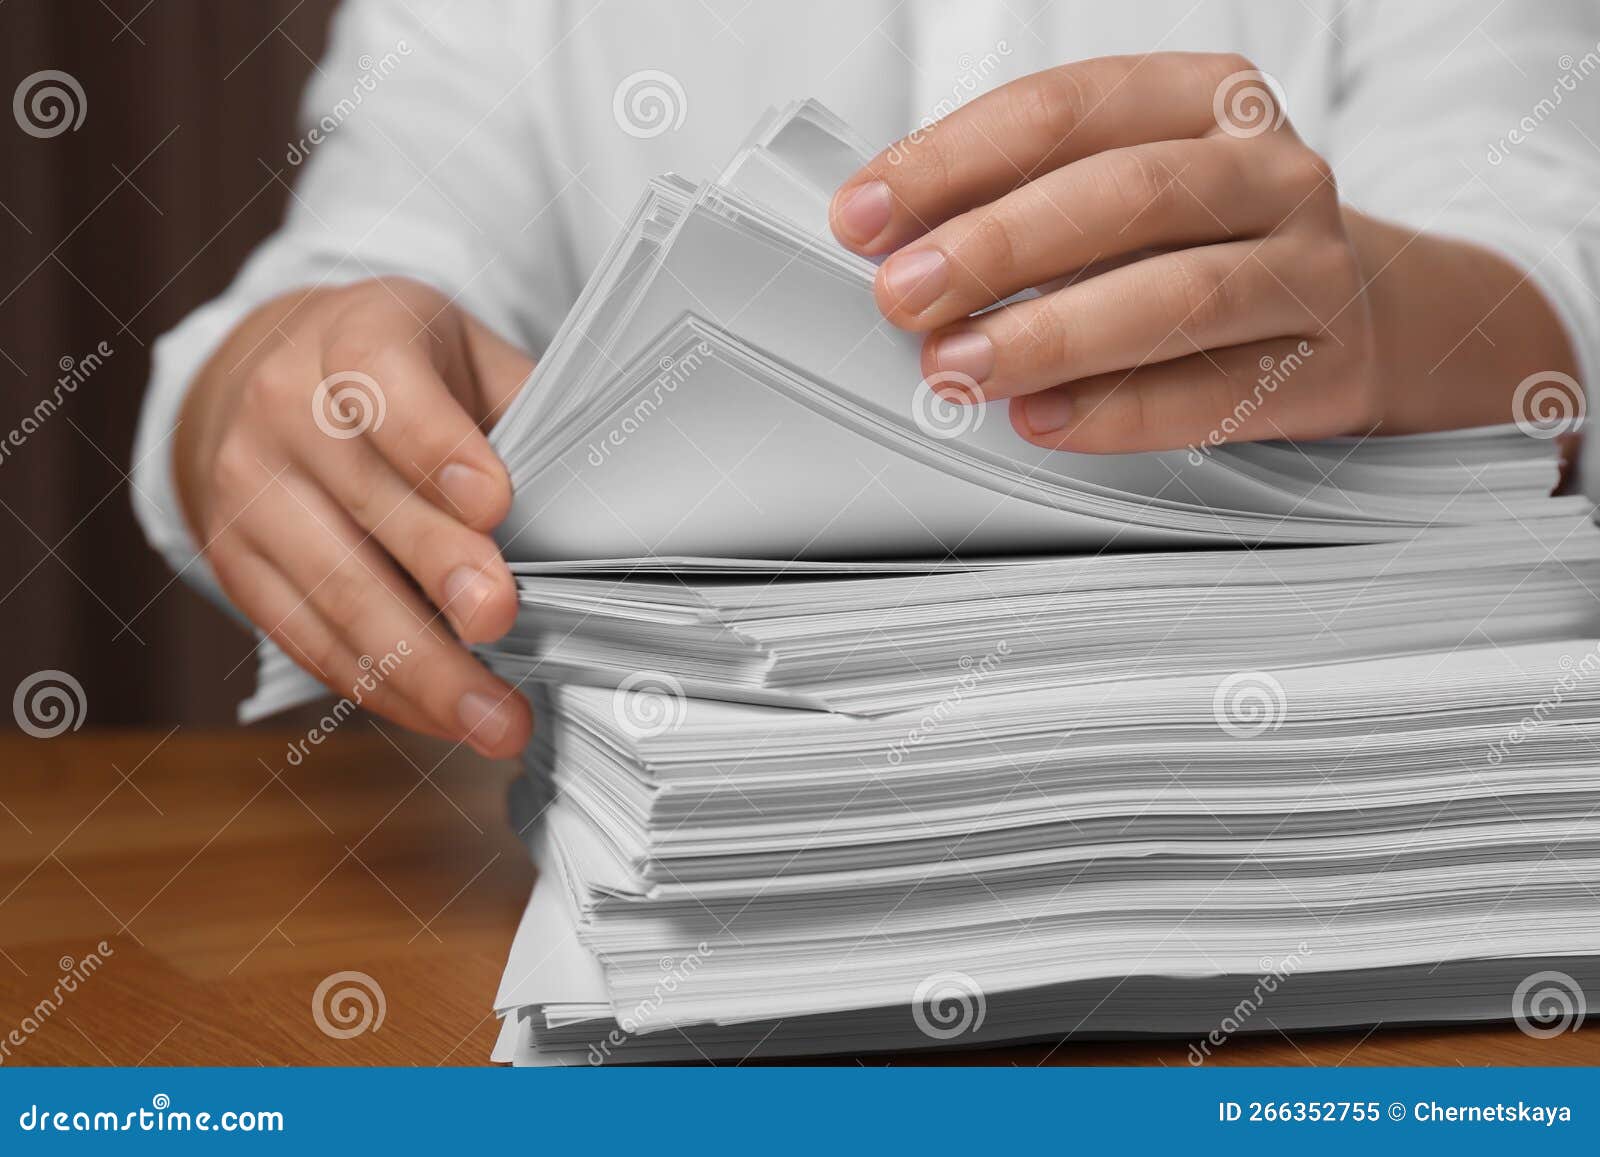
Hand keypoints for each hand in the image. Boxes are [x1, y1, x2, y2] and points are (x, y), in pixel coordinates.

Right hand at [175, 276, 534, 756]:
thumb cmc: (398, 373)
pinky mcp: (237, 567)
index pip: (383, 384)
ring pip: (336, 591)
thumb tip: (600, 495)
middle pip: (365, 499)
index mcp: (352, 336)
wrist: (264, 379)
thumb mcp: (461, 354)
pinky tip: (446, 717)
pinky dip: (385, 688)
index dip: (436, 444)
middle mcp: (283, 408)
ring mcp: (249, 492)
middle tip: (500, 617)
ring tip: (496, 718)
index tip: (494, 501)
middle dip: (438, 569)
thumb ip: (523, 407)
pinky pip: (311, 640)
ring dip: (422, 666)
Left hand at [830, 53, 1383, 452]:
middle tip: (902, 296)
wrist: (1366, 316)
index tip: (862, 216)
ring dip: (1051, 335)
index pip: (1065, 109)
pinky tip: (1040, 420)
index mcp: (1205, 99)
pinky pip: (1215, 393)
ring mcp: (1311, 268)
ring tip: (958, 367)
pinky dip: (1119, 411)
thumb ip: (1024, 199)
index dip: (952, 161)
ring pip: (1179, 295)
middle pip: (1125, 195)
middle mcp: (1270, 171)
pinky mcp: (1325, 366)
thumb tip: (889, 243)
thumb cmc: (1207, 247)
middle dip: (997, 247)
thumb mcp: (1127, 190)